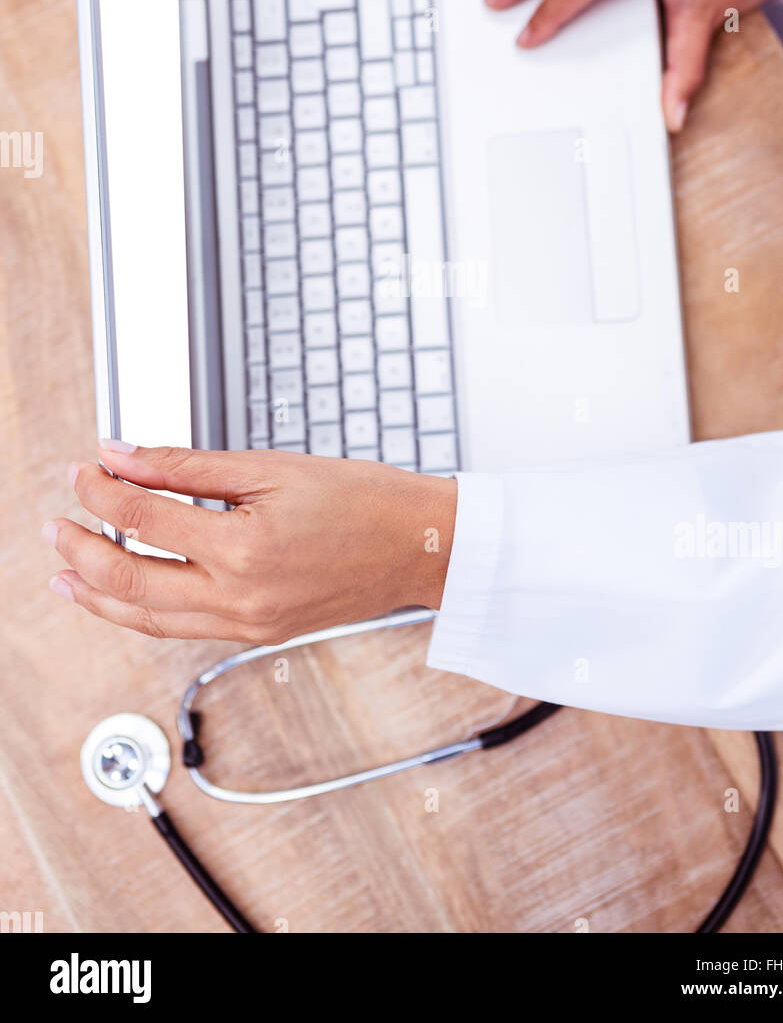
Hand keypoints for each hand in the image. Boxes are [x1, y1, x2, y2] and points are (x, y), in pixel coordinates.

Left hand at [43, 442, 455, 642]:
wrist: (421, 546)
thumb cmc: (363, 500)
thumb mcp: (271, 467)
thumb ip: (187, 465)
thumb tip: (123, 456)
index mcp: (244, 548)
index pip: (144, 518)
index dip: (102, 490)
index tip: (83, 468)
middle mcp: (242, 597)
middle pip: (130, 580)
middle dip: (81, 551)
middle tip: (54, 524)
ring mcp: (249, 624)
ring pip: (150, 618)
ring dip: (99, 594)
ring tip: (64, 573)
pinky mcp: (259, 634)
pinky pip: (182, 630)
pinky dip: (142, 613)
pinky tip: (124, 595)